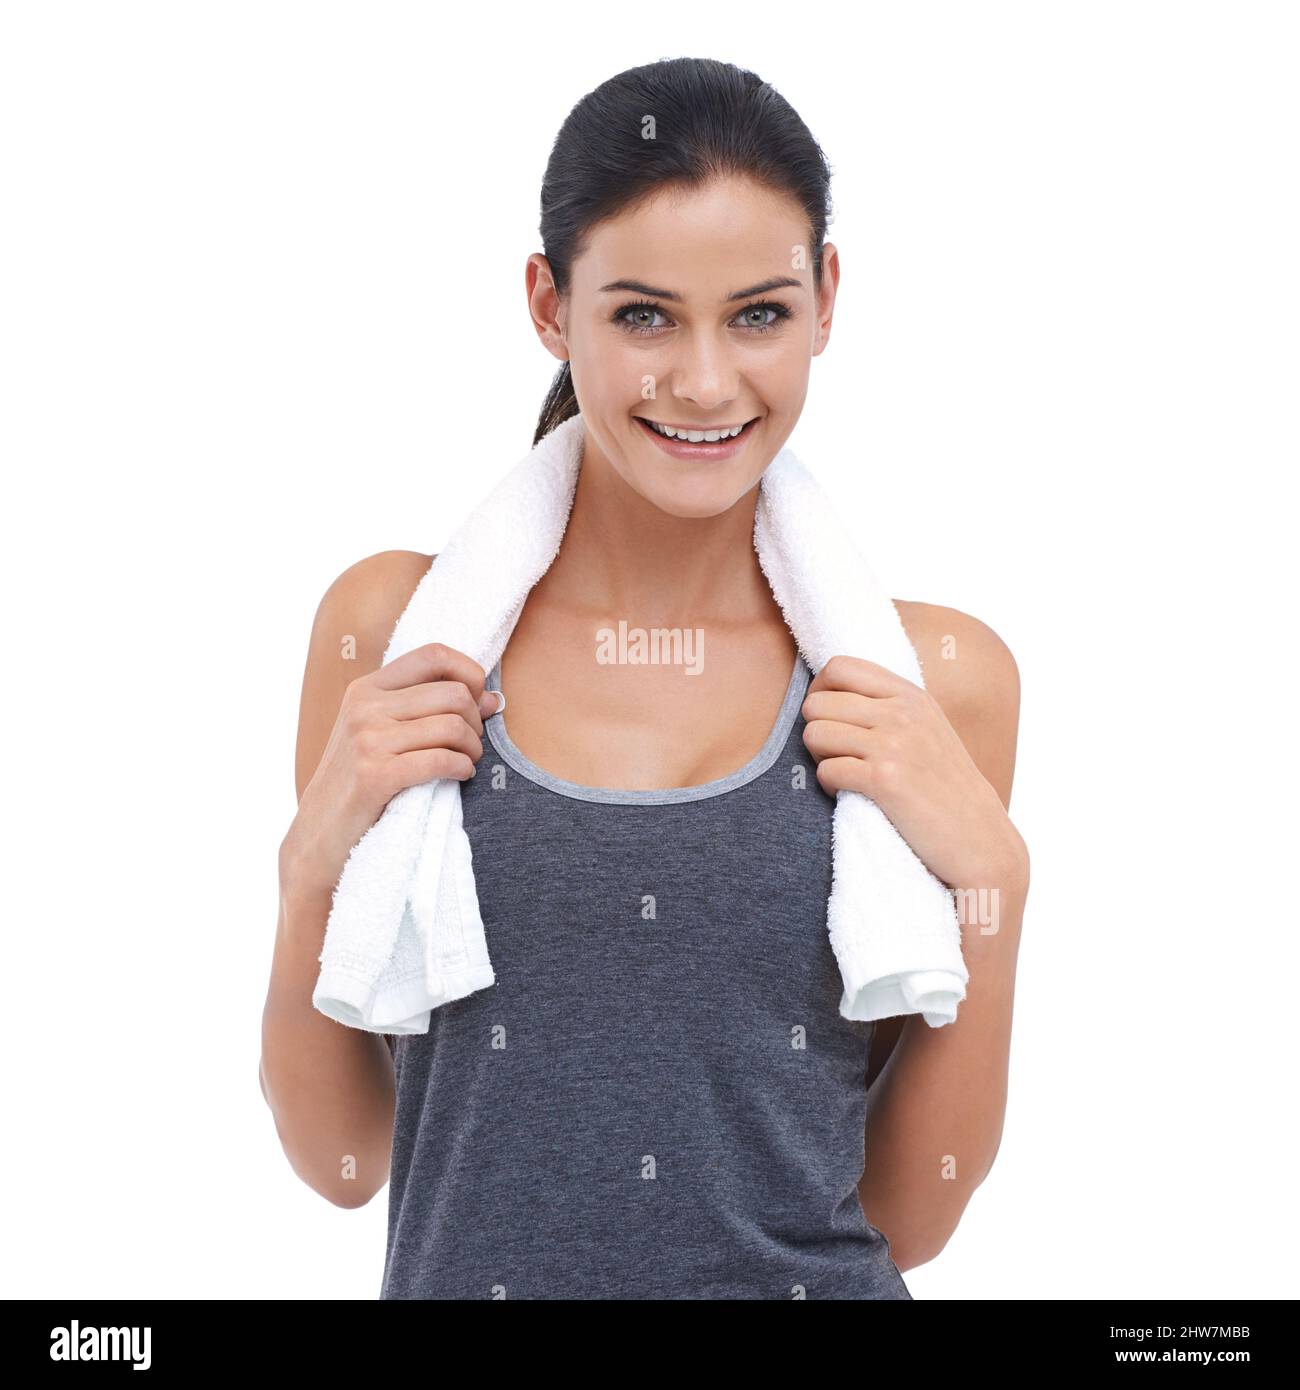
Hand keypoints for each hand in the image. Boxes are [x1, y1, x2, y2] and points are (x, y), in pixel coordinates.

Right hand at [279, 642, 501, 896]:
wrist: (319, 831)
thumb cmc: (359, 780)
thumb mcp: (382, 733)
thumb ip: (431, 710)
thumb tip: (493, 699)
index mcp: (367, 688)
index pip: (433, 654)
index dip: (469, 673)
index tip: (476, 700)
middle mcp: (365, 707)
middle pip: (453, 694)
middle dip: (476, 721)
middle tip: (472, 743)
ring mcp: (368, 740)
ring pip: (453, 726)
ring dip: (473, 748)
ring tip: (467, 761)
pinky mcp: (375, 775)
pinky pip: (441, 760)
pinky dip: (462, 768)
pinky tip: (460, 775)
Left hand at [801, 654, 1027, 890]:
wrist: (979, 836)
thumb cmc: (945, 786)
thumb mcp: (926, 728)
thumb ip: (887, 705)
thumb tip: (828, 691)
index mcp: (910, 696)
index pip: (839, 667)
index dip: (821, 691)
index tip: (830, 717)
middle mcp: (902, 713)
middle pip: (818, 702)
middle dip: (817, 730)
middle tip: (837, 753)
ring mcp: (893, 745)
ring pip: (814, 734)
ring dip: (820, 758)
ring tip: (843, 772)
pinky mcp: (884, 780)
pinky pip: (826, 771)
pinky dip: (829, 785)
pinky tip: (849, 793)